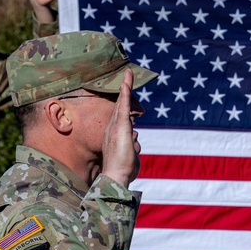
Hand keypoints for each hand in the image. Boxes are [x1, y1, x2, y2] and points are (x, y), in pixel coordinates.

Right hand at [100, 69, 141, 187]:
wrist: (116, 176)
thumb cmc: (123, 170)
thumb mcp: (131, 155)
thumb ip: (133, 145)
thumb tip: (137, 140)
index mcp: (116, 134)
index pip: (121, 115)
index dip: (124, 102)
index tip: (126, 90)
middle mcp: (113, 128)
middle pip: (121, 104)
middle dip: (124, 89)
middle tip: (128, 74)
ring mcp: (116, 126)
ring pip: (122, 102)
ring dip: (126, 86)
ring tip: (129, 73)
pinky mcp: (121, 126)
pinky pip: (123, 105)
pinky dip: (125, 92)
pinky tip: (127, 80)